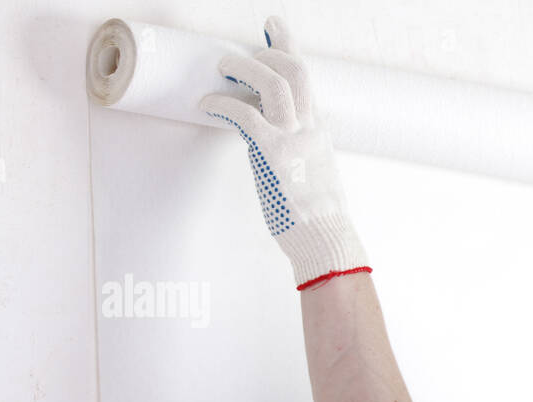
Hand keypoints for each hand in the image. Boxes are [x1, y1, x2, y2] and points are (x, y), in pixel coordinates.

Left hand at [199, 16, 369, 289]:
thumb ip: (303, 152)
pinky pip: (245, 115)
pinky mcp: (274, 154)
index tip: (274, 28)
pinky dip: (222, 103)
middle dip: (268, 52)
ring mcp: (293, 140)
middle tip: (243, 49)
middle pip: (295, 71)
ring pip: (272, 83)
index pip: (307, 81)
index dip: (289, 49)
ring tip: (222, 67)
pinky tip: (207, 103)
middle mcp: (309, 130)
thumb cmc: (318, 219)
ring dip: (243, 68)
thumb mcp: (316, 175)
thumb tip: (286, 145)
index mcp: (319, 134)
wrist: (325, 241)